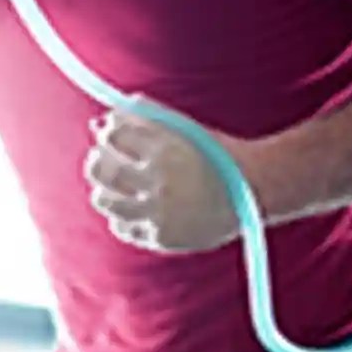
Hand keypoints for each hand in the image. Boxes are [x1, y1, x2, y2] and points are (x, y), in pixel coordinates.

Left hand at [84, 97, 244, 254]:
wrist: (256, 190)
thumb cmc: (217, 153)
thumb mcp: (186, 128)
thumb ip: (148, 117)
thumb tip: (109, 115)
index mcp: (166, 148)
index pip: (113, 134)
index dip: (108, 132)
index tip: (111, 133)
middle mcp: (160, 181)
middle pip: (101, 170)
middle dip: (96, 162)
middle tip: (99, 160)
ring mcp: (160, 212)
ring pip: (106, 202)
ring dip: (104, 191)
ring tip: (114, 187)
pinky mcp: (163, 237)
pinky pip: (123, 228)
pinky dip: (122, 218)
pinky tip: (134, 208)